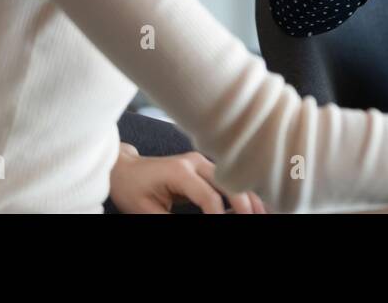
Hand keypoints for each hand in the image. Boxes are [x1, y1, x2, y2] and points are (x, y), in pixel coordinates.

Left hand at [109, 143, 267, 213]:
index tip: (228, 226)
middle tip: (256, 220)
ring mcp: (202, 162)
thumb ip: (171, 221)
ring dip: (249, 199)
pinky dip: (242, 194)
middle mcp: (195, 161)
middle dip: (245, 206)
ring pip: (234, 180)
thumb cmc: (132, 190)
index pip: (210, 197)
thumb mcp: (146, 212)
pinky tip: (254, 205)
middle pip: (229, 183)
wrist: (123, 169)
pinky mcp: (205, 167)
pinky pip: (228, 181)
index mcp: (180, 171)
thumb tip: (204, 223)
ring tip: (263, 214)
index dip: (219, 217)